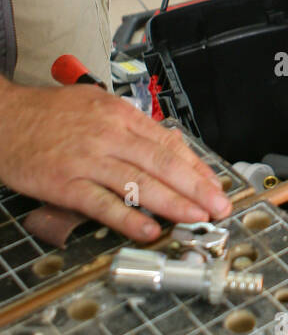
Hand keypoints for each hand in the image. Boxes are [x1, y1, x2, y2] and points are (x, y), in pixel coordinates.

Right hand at [0, 81, 232, 240]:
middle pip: (162, 163)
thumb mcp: (96, 106)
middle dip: (196, 188)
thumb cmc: (49, 114)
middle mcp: (109, 135)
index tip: (215, 185)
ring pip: (139, 184)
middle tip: (219, 206)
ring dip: (173, 204)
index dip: (196, 167)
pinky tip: (149, 229)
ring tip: (197, 219)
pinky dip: (128, 218)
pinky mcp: (66, 184)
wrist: (4, 118)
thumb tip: (167, 145)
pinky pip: (103, 204)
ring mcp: (88, 161)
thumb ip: (131, 126)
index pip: (168, 143)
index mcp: (120, 115)